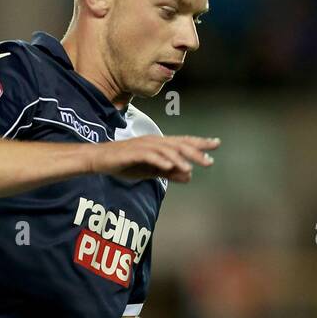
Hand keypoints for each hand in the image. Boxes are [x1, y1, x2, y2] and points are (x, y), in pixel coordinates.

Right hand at [91, 134, 219, 183]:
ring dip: (179, 158)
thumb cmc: (125, 164)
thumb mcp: (150, 171)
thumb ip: (169, 172)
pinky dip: (159, 160)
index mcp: (160, 145)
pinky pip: (149, 155)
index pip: (183, 142)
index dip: (199, 143)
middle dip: (194, 152)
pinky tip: (169, 166)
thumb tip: (189, 175)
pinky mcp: (133, 152)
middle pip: (178, 145)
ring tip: (190, 167)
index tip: (216, 144)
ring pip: (165, 150)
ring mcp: (144, 145)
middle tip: (209, 160)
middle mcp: (154, 141)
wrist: (100, 159)